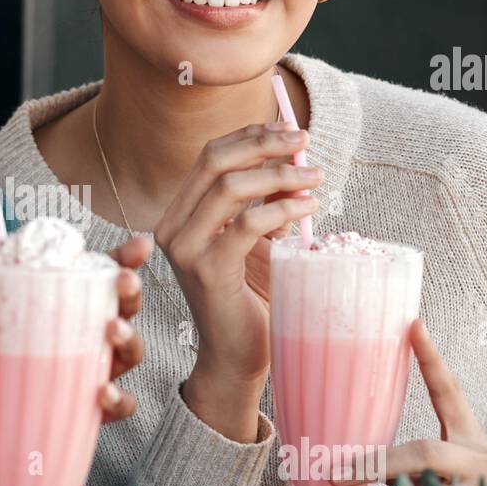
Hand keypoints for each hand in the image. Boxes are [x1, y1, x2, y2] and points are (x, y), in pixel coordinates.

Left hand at [0, 232, 150, 428]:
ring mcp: (97, 374)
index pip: (100, 278)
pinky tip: (102, 392)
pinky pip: (122, 404)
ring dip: (129, 337)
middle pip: (124, 309)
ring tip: (112, 330)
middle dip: (130, 292)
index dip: (125, 259)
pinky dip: (118, 398)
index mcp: (68, 311)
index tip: (139, 245)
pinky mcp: (94, 411)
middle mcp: (91, 340)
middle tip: (123, 282)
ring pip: (131, 353)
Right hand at [154, 121, 322, 386]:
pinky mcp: (207, 271)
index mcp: (180, 215)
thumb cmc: (251, 299)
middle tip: (303, 140)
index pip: (210, 156)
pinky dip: (283, 208)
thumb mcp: (258, 240)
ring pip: (230, 186)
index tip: (287, 127)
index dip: (249, 135)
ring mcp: (185, 249)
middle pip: (215, 161)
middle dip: (263, 142)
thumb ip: (266, 201)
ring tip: (315, 177)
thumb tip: (294, 156)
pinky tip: (308, 208)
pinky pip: (247, 224)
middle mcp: (172, 227)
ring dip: (279, 174)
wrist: (238, 358)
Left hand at [318, 318, 486, 485]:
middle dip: (375, 463)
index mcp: (475, 442)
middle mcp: (478, 468)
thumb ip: (436, 443)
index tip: (412, 325)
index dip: (433, 360)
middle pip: (424, 456)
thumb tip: (395, 380)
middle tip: (329, 472)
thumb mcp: (471, 457)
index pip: (453, 395)